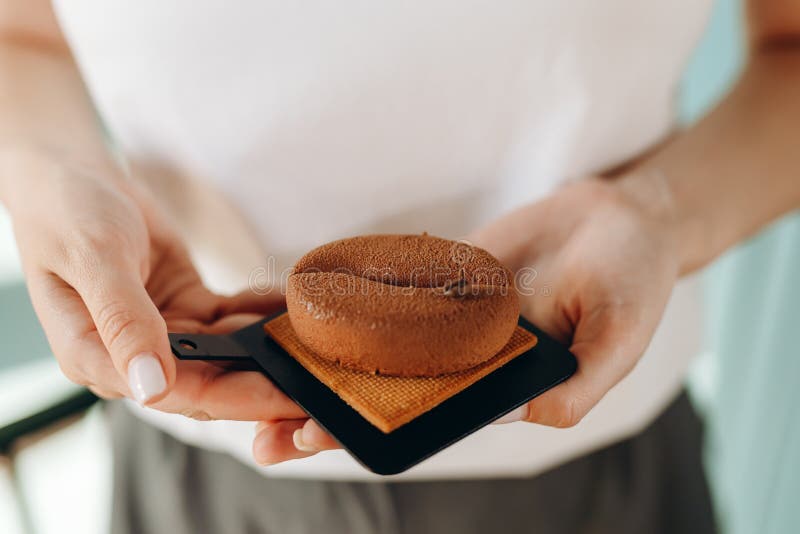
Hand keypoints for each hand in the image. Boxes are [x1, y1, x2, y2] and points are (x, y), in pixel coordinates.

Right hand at [5, 151, 306, 422]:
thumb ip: (123, 321)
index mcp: (98, 359)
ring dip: (269, 346)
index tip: (288, 397)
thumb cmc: (68, 211)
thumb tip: (152, 388)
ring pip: (227, 354)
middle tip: (322, 376)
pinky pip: (231, 319)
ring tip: (318, 337)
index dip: (236, 399)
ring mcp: (163, 333)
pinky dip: (260, 312)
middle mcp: (132, 356)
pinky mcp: (186, 308)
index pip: (176, 394)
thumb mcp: (95, 259)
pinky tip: (293, 306)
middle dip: (266, 380)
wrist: (75, 176)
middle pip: (210, 382)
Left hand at [251, 177, 680, 462]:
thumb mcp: (618, 338)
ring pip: (377, 344)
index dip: (371, 430)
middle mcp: (466, 358)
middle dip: (327, 408)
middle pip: (386, 389)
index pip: (427, 418)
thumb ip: (576, 383)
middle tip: (259, 425)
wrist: (619, 219)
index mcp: (501, 386)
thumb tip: (525, 414)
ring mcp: (448, 316)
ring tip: (261, 374)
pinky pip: (389, 289)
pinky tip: (298, 310)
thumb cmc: (632, 281)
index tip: (312, 435)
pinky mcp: (440, 277)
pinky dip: (346, 300)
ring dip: (322, 362)